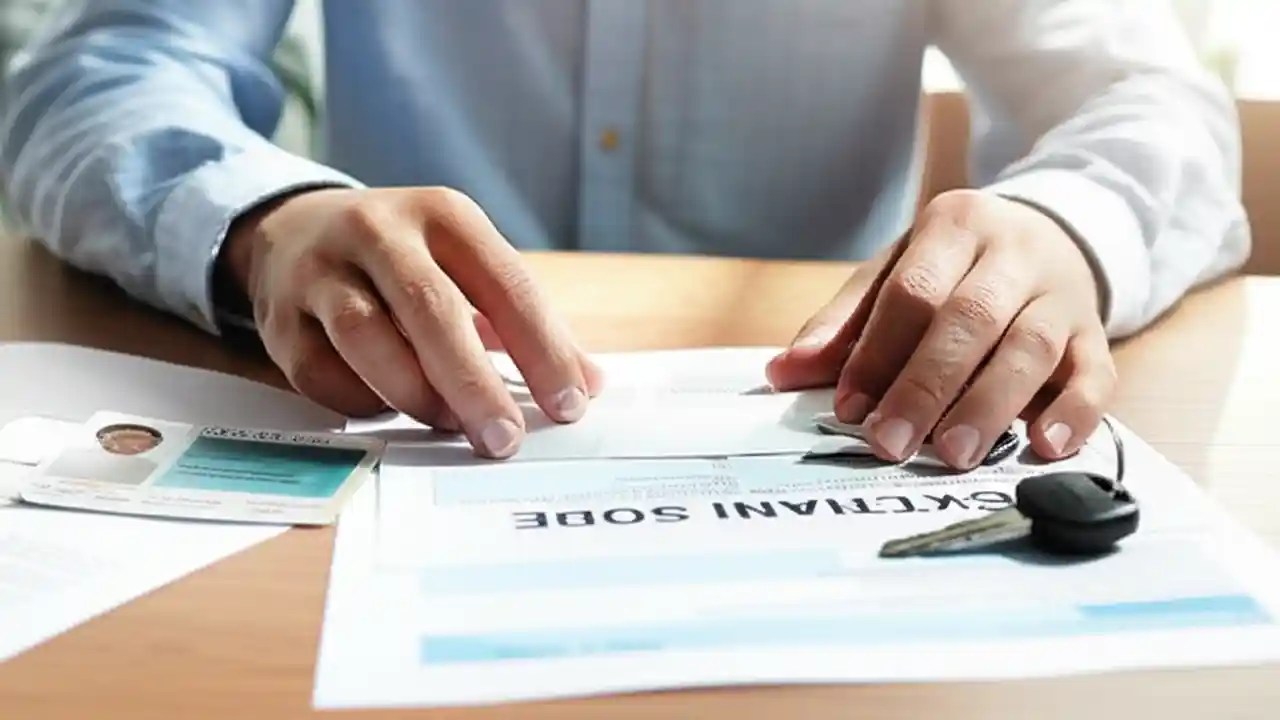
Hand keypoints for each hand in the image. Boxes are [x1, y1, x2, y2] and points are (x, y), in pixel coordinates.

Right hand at [218, 187, 602, 457]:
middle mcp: (379, 231)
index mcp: (443, 215)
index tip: (570, 403)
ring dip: (416, 393)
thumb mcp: (467, 265)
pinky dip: (362, 402)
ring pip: (366, 337)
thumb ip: (524, 323)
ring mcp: (321, 271)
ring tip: (452, 424)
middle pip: (430, 309)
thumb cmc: (405, 260)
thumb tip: (589, 386)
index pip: (505, 283)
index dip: (542, 347)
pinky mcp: (281, 318)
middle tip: (504, 439)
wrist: (293, 231)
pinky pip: (322, 374)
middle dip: (473, 382)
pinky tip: (389, 410)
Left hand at [766, 190, 1116, 469]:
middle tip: (891, 443)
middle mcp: (1012, 251)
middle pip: (969, 319)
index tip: (850, 407)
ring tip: (954, 453)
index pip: (912, 291)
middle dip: (926, 386)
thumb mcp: (896, 272)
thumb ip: (843, 323)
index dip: (877, 352)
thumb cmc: (956, 267)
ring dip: (990, 405)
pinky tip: (1043, 446)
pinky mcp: (1095, 334)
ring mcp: (1061, 293)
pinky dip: (1074, 412)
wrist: (1055, 234)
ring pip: (1030, 347)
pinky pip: (1096, 374)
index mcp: (953, 225)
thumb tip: (783, 372)